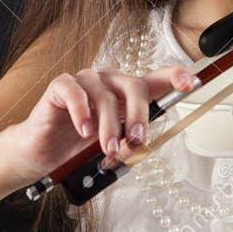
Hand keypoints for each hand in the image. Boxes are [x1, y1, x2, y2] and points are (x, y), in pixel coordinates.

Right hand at [4, 64, 196, 180]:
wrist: (42, 154)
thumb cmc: (78, 148)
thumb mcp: (110, 150)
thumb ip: (127, 144)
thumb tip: (136, 144)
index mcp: (125, 96)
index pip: (155, 80)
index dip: (174, 77)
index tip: (190, 83)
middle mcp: (109, 83)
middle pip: (134, 85)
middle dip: (139, 115)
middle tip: (135, 140)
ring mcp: (85, 81)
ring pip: (106, 94)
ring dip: (109, 125)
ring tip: (106, 149)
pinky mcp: (61, 86)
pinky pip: (75, 91)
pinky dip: (82, 112)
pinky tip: (83, 130)